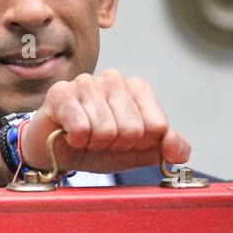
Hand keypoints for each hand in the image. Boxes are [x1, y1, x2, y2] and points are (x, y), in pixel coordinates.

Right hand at [18, 70, 189, 174]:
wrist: (54, 151)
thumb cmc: (95, 146)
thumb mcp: (135, 153)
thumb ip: (164, 150)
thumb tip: (178, 150)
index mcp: (138, 89)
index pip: (157, 127)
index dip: (139, 145)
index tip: (122, 142)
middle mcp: (114, 79)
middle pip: (133, 130)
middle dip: (115, 145)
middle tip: (99, 140)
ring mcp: (87, 82)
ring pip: (107, 131)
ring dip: (94, 144)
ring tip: (84, 137)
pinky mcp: (61, 93)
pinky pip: (82, 128)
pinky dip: (77, 141)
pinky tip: (69, 133)